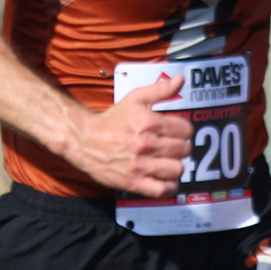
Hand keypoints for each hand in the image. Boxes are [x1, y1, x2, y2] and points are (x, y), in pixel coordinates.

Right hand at [66, 76, 194, 197]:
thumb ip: (160, 90)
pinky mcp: (133, 182)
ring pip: (177, 169)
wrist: (85, 140)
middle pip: (184, 150)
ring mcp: (140, 165)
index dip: (185, 130)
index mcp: (149, 122)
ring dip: (176, 166)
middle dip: (182, 147)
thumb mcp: (135, 99)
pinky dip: (169, 186)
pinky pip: (162, 190)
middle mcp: (146, 144)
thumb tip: (180, 80)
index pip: (185, 130)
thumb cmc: (111, 120)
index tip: (178, 133)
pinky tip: (166, 179)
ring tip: (169, 161)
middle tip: (173, 147)